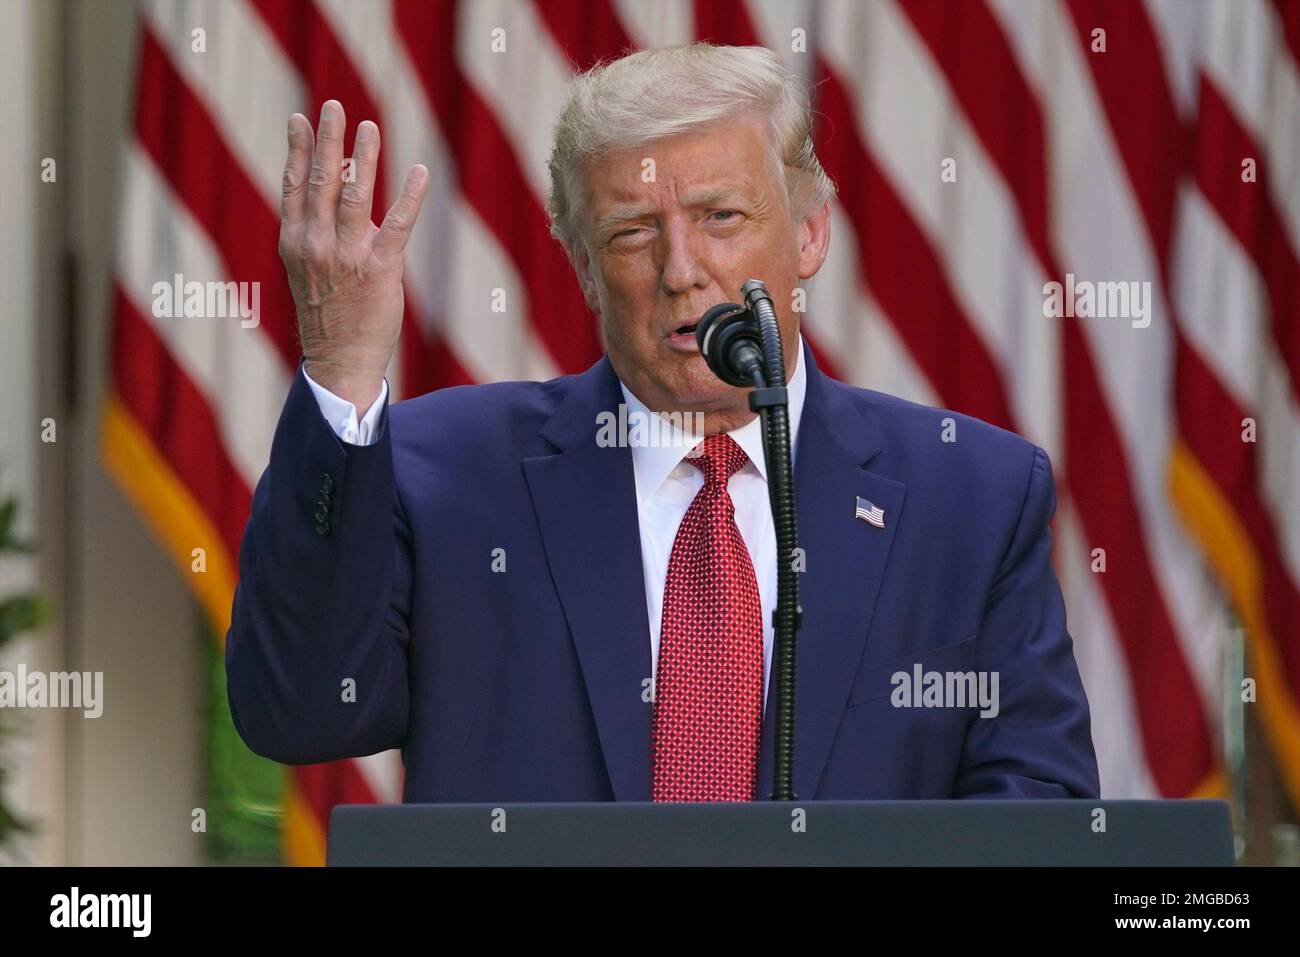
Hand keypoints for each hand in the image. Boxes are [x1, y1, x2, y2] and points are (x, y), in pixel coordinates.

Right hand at [279, 100, 427, 410]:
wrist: (340, 359)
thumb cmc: (328, 312)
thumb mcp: (308, 268)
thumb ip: (318, 231)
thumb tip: (343, 192)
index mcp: (295, 241)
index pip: (293, 185)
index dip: (297, 149)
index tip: (300, 118)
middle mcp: (316, 244)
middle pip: (320, 180)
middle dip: (328, 140)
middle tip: (334, 107)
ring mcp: (347, 255)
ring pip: (353, 195)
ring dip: (363, 157)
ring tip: (370, 127)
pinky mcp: (379, 269)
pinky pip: (397, 224)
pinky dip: (410, 195)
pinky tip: (420, 171)